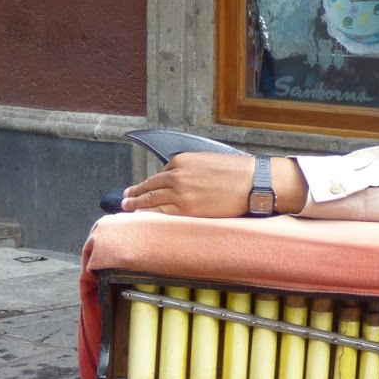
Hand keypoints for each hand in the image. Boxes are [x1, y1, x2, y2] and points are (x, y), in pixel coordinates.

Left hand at [121, 153, 307, 217]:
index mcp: (182, 160)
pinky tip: (141, 218)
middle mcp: (176, 175)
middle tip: (125, 198)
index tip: (143, 188)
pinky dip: (148, 215)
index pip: (161, 174)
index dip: (150, 183)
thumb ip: (192, 169)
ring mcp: (179, 193)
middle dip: (136, 192)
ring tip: (127, 208)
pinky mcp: (186, 209)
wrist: (252, 182)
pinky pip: (161, 213)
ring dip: (136, 204)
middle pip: (150, 186)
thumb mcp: (209, 162)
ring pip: (151, 199)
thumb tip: (184, 180)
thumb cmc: (237, 172)